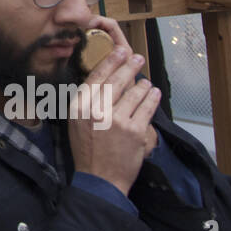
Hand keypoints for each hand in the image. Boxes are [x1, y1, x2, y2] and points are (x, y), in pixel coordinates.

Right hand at [67, 14, 161, 198]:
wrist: (100, 179)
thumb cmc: (87, 150)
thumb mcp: (76, 123)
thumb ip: (85, 102)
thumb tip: (100, 79)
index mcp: (79, 108)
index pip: (96, 77)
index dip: (110, 61)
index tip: (118, 51)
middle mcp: (96, 111)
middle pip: (117, 80)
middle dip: (129, 65)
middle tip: (136, 57)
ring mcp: (117, 120)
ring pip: (135, 92)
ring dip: (143, 84)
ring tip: (146, 81)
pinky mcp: (135, 130)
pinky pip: (147, 107)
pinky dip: (152, 98)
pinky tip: (154, 93)